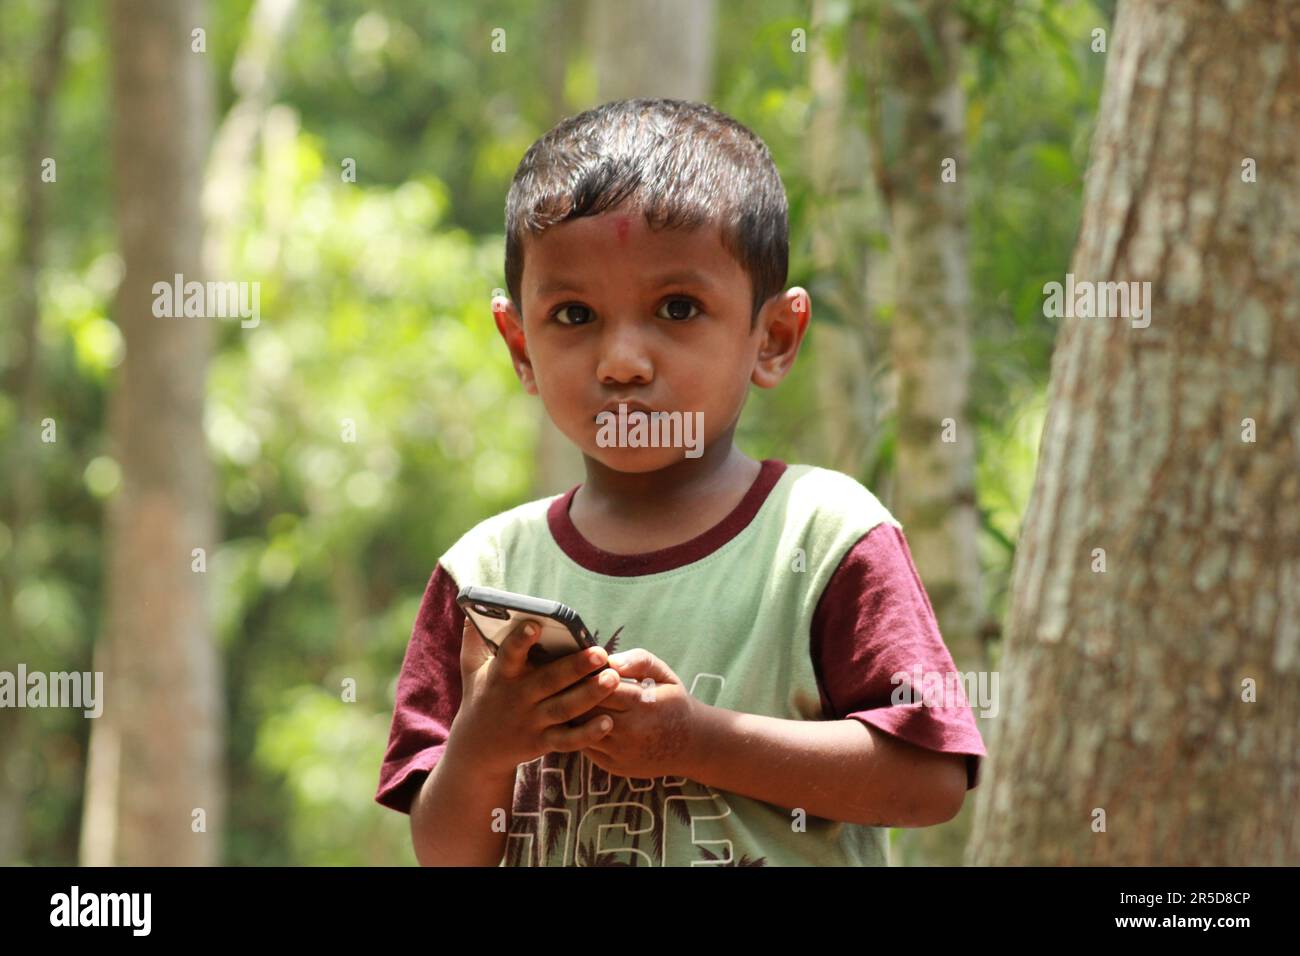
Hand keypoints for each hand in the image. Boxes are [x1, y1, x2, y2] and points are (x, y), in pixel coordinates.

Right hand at [451, 617, 621, 776]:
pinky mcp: (542, 743)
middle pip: (549, 681)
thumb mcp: (470, 667)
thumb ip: (474, 637)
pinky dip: (588, 734)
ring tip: (614, 679)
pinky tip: (609, 722)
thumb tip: (473, 603)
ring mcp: (531, 722)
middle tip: (600, 653)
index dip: (521, 640)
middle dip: (575, 667)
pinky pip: (567, 740)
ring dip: (590, 695)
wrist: (477, 749)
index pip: (509, 655)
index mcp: (501, 675)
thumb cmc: (480, 696)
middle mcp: (517, 698)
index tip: (534, 624)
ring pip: (564, 709)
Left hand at [572, 648, 701, 779]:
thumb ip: (639, 661)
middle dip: (575, 695)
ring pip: (581, 730)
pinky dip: (579, 733)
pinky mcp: (612, 766)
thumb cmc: (673, 702)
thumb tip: (610, 661)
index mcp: (643, 704)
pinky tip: (580, 720)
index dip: (588, 676)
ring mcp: (620, 752)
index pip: (601, 687)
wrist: (690, 745)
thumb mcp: (664, 675)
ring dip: (574, 715)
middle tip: (567, 682)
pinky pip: (585, 746)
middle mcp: (631, 731)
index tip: (581, 667)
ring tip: (570, 699)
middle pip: (586, 709)